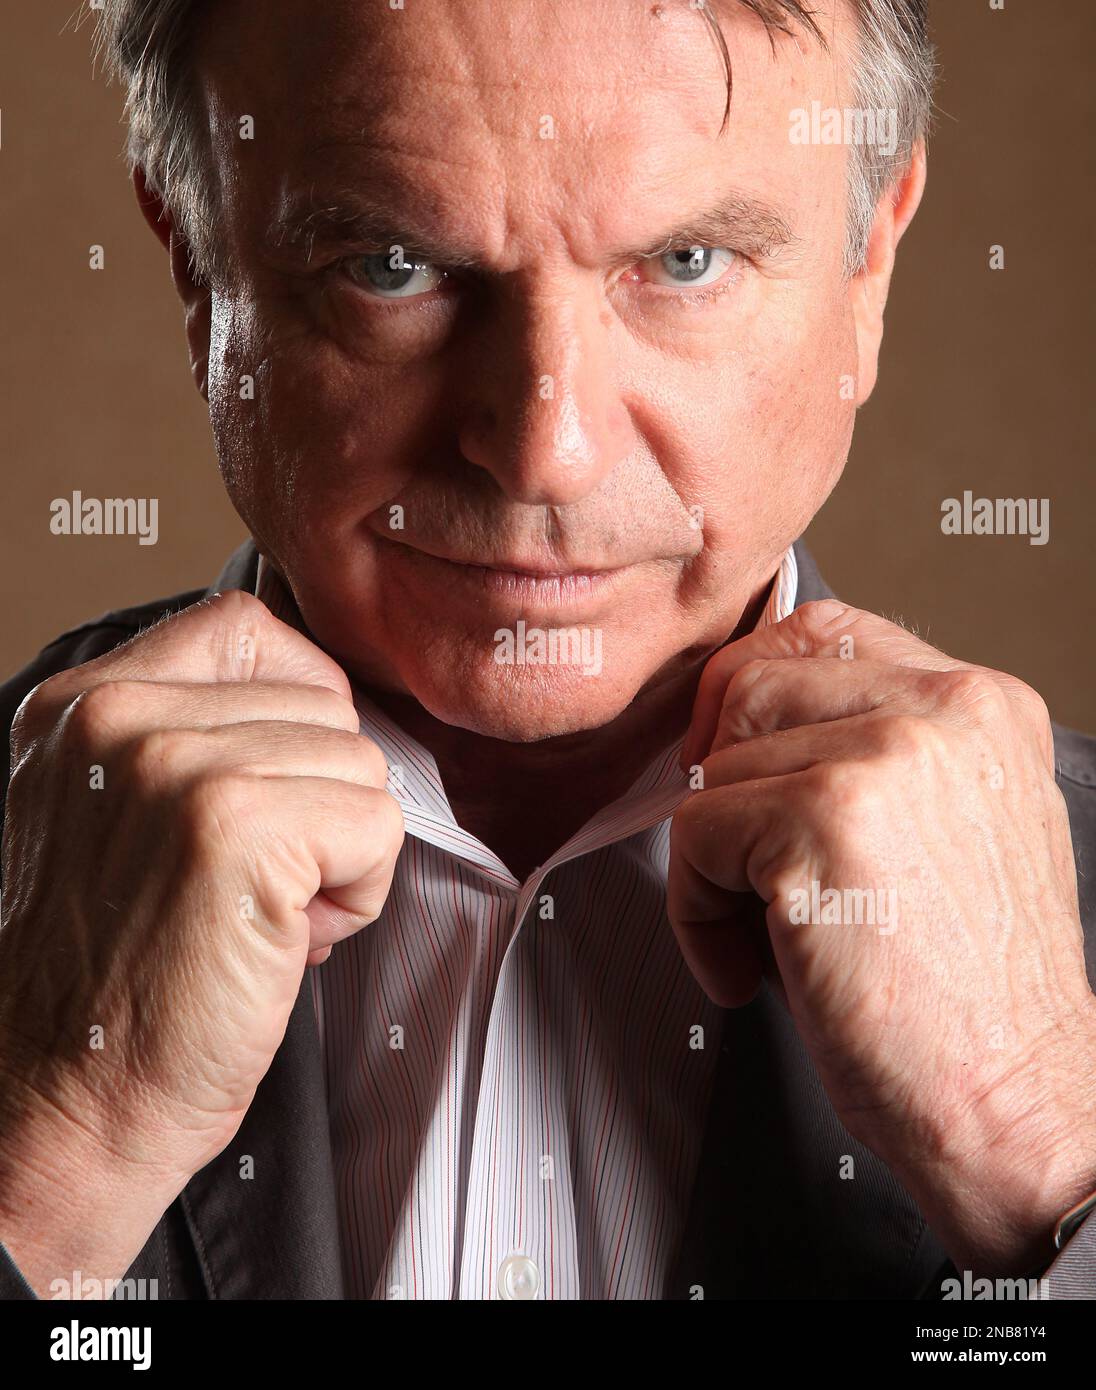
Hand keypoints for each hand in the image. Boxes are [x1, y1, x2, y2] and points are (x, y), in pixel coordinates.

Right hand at [0, 589, 402, 1294]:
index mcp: (82, 703)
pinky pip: (376, 822)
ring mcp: (173, 765)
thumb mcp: (122, 817)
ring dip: (340, 850)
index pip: (249, 630)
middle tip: (255, 887)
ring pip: (359, 761)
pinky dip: (358, 891)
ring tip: (263, 917)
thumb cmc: (117, 977)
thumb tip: (335, 707)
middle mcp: (115, 716)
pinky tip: (287, 942)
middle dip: (319, 797)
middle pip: (322, 700)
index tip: (283, 789)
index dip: (299, 705)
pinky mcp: (233, 827)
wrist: (66, 1108)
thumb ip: (199, 738)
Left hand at [668, 599, 1095, 1276]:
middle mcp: (944, 707)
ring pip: (715, 761)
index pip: (818, 631)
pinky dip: (696, 912)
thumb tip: (736, 724)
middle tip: (741, 870)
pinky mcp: (825, 818)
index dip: (751, 702)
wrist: (1015, 1104)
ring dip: (711, 858)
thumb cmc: (965, 990)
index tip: (743, 782)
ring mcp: (887, 754)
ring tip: (763, 934)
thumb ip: (866, 752)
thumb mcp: (946, 829)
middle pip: (750, 679)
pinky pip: (692, 832)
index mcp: (980, 702)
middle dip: (719, 778)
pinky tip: (753, 970)